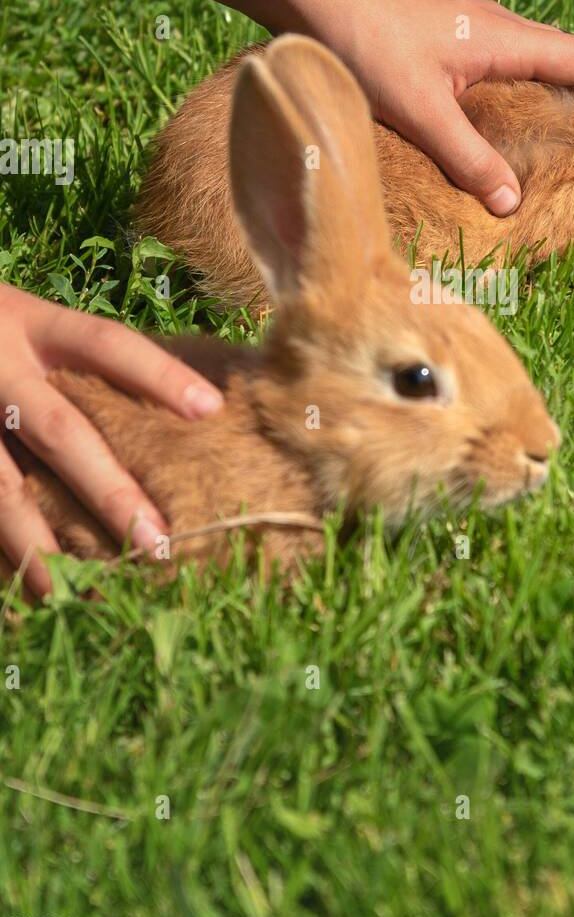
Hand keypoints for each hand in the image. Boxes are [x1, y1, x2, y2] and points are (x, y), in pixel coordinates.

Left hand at [0, 0, 573, 219]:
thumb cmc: (359, 38)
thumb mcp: (417, 108)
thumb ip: (467, 157)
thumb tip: (515, 204)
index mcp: (502, 37)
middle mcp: (493, 31)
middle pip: (562, 66)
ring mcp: (464, 36)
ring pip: (526, 73)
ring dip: (547, 109)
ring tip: (557, 157)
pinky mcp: (438, 45)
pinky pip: (493, 78)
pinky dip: (508, 108)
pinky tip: (490, 142)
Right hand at [0, 283, 222, 596]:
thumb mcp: (31, 322)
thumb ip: (88, 360)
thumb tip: (191, 403)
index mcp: (33, 325)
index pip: (106, 343)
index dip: (158, 373)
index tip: (210, 408)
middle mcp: (0, 367)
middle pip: (62, 432)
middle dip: (111, 493)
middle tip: (160, 544)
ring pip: (4, 488)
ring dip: (41, 545)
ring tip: (79, 594)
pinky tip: (26, 589)